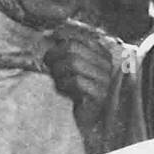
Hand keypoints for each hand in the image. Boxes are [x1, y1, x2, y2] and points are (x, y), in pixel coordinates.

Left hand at [46, 23, 114, 137]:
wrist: (87, 120)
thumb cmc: (77, 92)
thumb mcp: (74, 68)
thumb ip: (69, 52)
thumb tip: (53, 34)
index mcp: (103, 56)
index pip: (82, 37)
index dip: (64, 34)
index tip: (51, 36)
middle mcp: (106, 65)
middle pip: (74, 48)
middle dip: (55, 54)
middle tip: (47, 63)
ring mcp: (104, 80)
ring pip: (73, 63)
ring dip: (58, 71)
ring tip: (57, 78)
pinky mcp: (99, 95)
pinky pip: (75, 81)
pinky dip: (63, 84)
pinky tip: (63, 89)